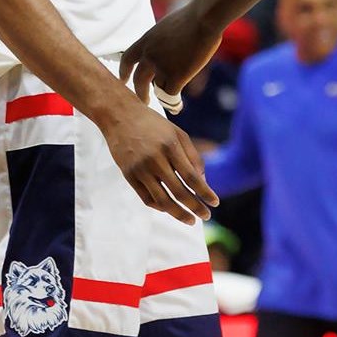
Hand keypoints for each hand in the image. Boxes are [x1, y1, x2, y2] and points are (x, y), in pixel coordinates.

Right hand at [94, 95, 218, 223]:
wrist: (120, 116)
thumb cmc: (154, 125)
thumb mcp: (178, 134)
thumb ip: (193, 156)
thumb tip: (203, 181)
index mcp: (171, 147)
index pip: (192, 177)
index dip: (205, 192)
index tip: (215, 203)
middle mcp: (155, 160)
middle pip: (179, 192)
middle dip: (195, 207)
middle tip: (206, 216)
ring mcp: (140, 169)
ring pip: (161, 200)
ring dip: (178, 213)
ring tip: (190, 220)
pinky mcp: (128, 175)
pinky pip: (146, 198)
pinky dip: (160, 207)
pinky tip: (170, 209)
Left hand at [121, 5, 221, 110]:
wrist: (204, 19)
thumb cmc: (193, 17)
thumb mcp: (168, 27)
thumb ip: (163, 41)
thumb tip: (168, 51)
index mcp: (146, 41)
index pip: (128, 59)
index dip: (125, 71)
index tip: (124, 80)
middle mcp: (149, 56)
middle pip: (138, 80)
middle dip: (140, 92)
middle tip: (144, 100)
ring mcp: (161, 67)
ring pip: (159, 88)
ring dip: (165, 93)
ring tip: (173, 102)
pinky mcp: (175, 76)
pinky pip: (171, 95)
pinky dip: (174, 102)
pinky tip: (178, 107)